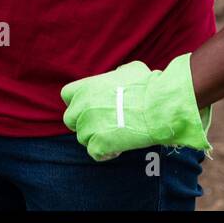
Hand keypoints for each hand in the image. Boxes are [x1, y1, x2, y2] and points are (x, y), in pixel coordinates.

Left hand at [61, 53, 213, 161]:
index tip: (89, 107)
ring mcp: (89, 126)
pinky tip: (119, 148)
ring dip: (97, 139)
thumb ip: (117, 75)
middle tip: (103, 125)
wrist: (157, 107)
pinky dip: (106, 153)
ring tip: (116, 136)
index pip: (66, 95)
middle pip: (71, 120)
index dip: (76, 103)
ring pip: (83, 138)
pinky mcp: (98, 144)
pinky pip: (95, 153)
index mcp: (87, 87)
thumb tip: (119, 76)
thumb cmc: (148, 86)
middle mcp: (83, 106)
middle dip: (84, 123)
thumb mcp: (130, 70)